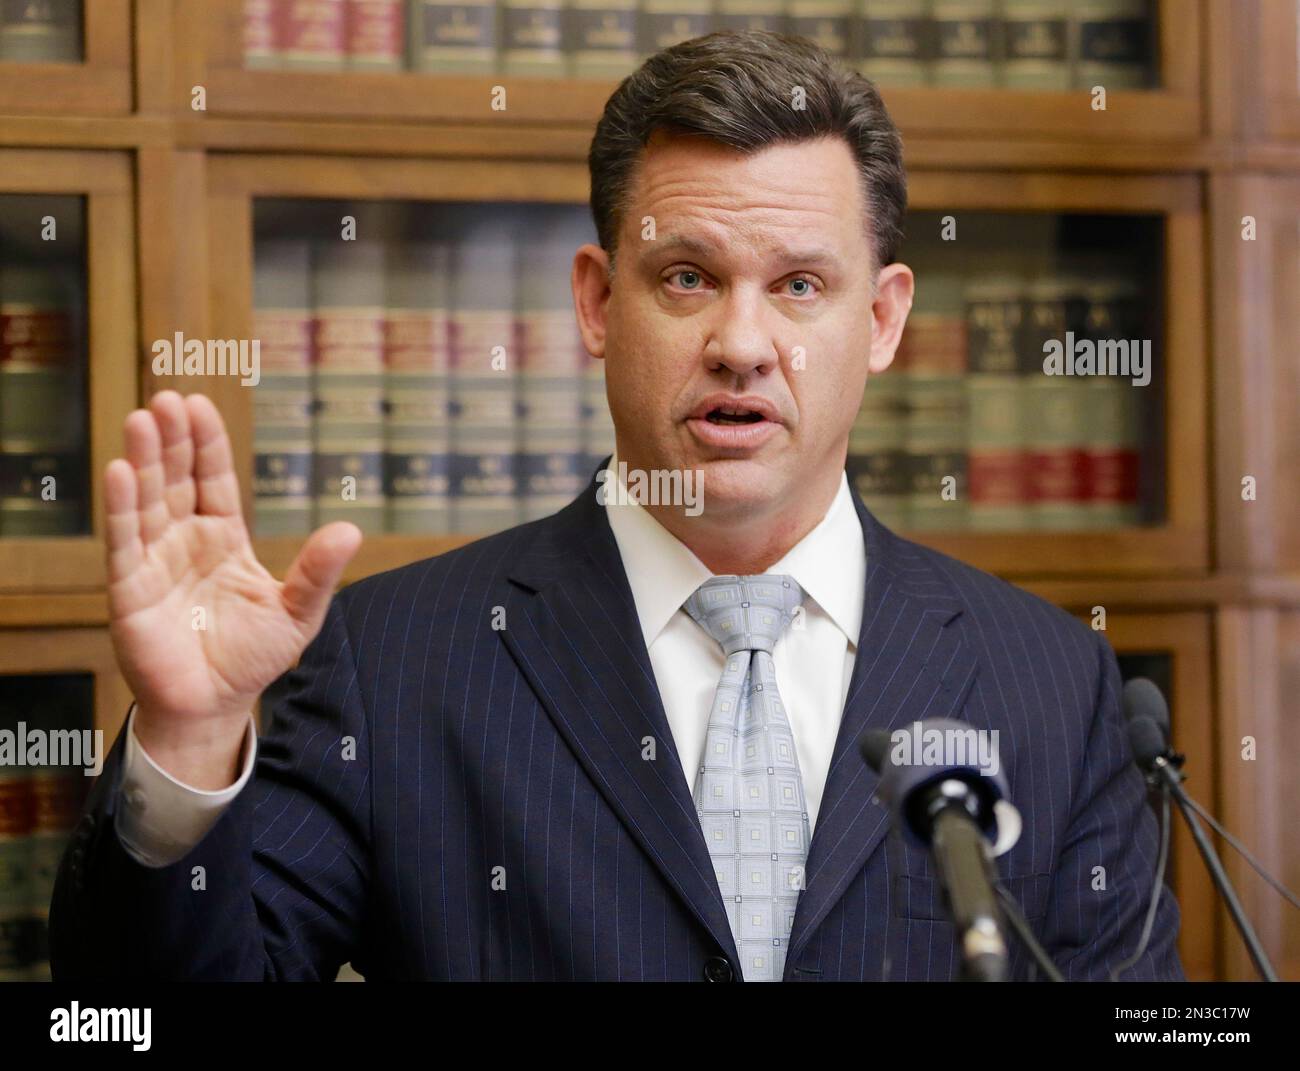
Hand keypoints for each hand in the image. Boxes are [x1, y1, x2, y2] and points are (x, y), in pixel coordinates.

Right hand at [105, 391, 360, 781]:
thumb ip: (318, 572)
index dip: (206, 443)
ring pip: (147, 501)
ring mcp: (155, 562)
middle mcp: (185, 541)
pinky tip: (119, 470)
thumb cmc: (252, 657)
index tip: (198, 403)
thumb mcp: (297, 612)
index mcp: (224, 539)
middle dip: (171, 439)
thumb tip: (351, 530)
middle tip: (166, 397)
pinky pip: (124, 541)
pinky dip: (121, 506)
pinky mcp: (130, 590)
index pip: (213, 479)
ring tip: (142, 418)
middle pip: (176, 479)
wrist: (214, 707)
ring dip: (144, 459)